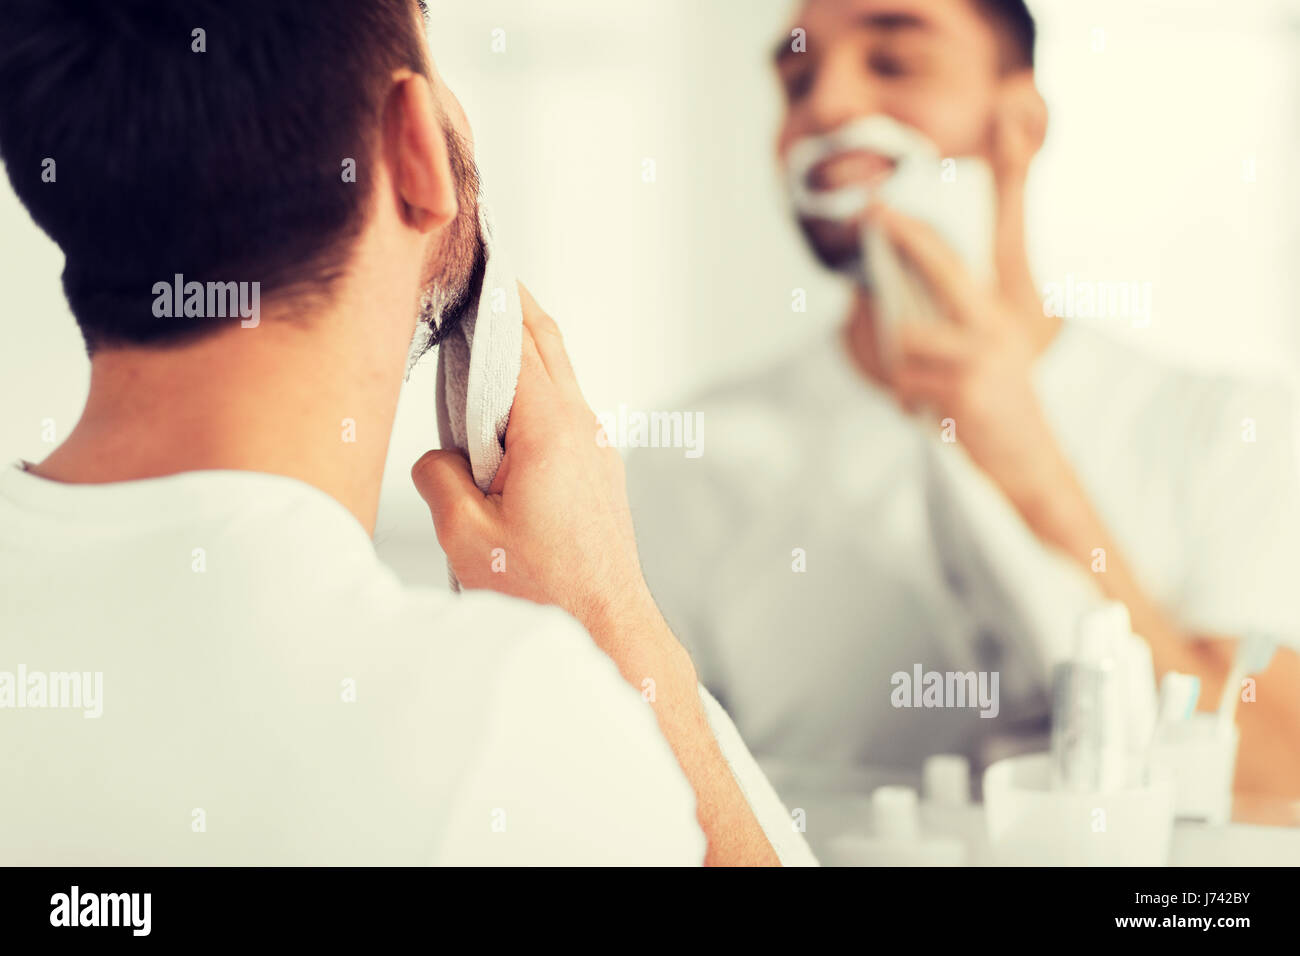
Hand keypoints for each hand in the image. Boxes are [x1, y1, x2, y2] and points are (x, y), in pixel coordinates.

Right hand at [411, 284, 656, 643]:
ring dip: (522, 350)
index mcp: (550, 431)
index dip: (491, 298)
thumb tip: (437, 458)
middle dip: (511, 305)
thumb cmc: (548, 593)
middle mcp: (582, 429)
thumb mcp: (467, 538)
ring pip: (557, 376)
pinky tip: (500, 412)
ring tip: (479, 338)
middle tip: (477, 276)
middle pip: (546, 343)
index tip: (472, 261)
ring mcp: (596, 449)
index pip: (518, 340)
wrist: (609, 630)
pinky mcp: (596, 472)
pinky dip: (532, 392)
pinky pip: (561, 412)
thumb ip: (439, 479)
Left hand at [874, 202, 1072, 514]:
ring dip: (897, 366)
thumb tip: (885, 316)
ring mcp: (981, 356)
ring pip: (908, 336)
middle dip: (905, 236)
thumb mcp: (984, 363)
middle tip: (873, 213)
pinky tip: (925, 414)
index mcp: (995, 316)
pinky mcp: (965, 389)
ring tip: (915, 392)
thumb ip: (948, 335)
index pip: (952, 261)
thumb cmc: (997, 414)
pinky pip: (907, 382)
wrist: (1031, 463)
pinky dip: (905, 401)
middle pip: (941, 268)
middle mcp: (993, 326)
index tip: (881, 207)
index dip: (915, 231)